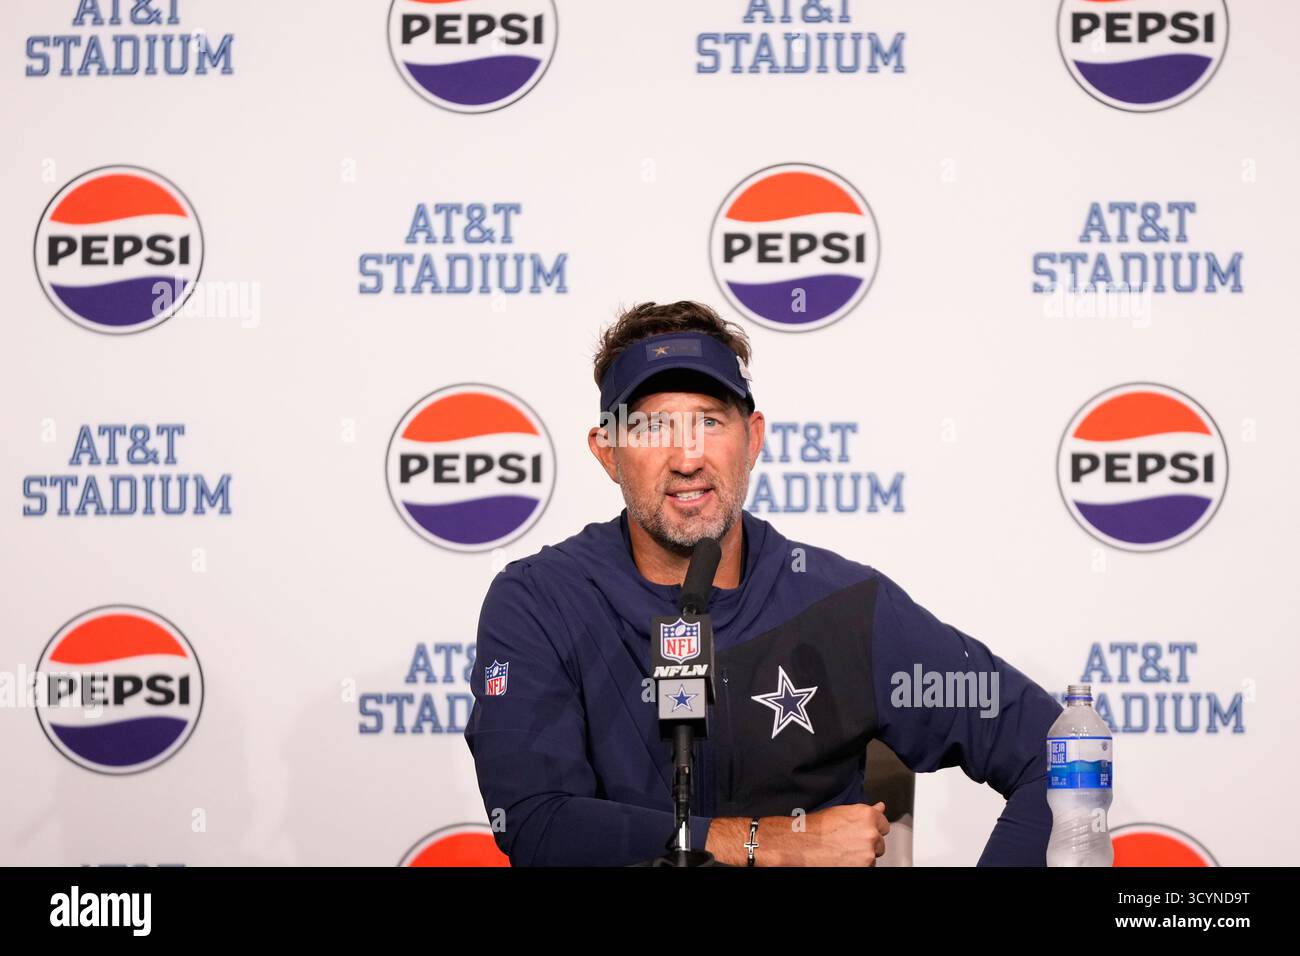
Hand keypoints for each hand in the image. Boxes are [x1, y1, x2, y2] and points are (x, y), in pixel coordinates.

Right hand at [707, 802, 889, 866]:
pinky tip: (841, 859)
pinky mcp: (863, 866)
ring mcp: (868, 852)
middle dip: (867, 843)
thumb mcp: (841, 813)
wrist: (798, 845)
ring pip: (873, 856)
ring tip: (842, 851)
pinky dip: (856, 865)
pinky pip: (866, 866)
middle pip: (879, 842)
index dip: (872, 828)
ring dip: (862, 855)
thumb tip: (880, 807)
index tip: (861, 832)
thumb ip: (864, 812)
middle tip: (847, 842)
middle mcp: (871, 832)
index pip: (884, 824)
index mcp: (867, 815)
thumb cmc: (814, 828)